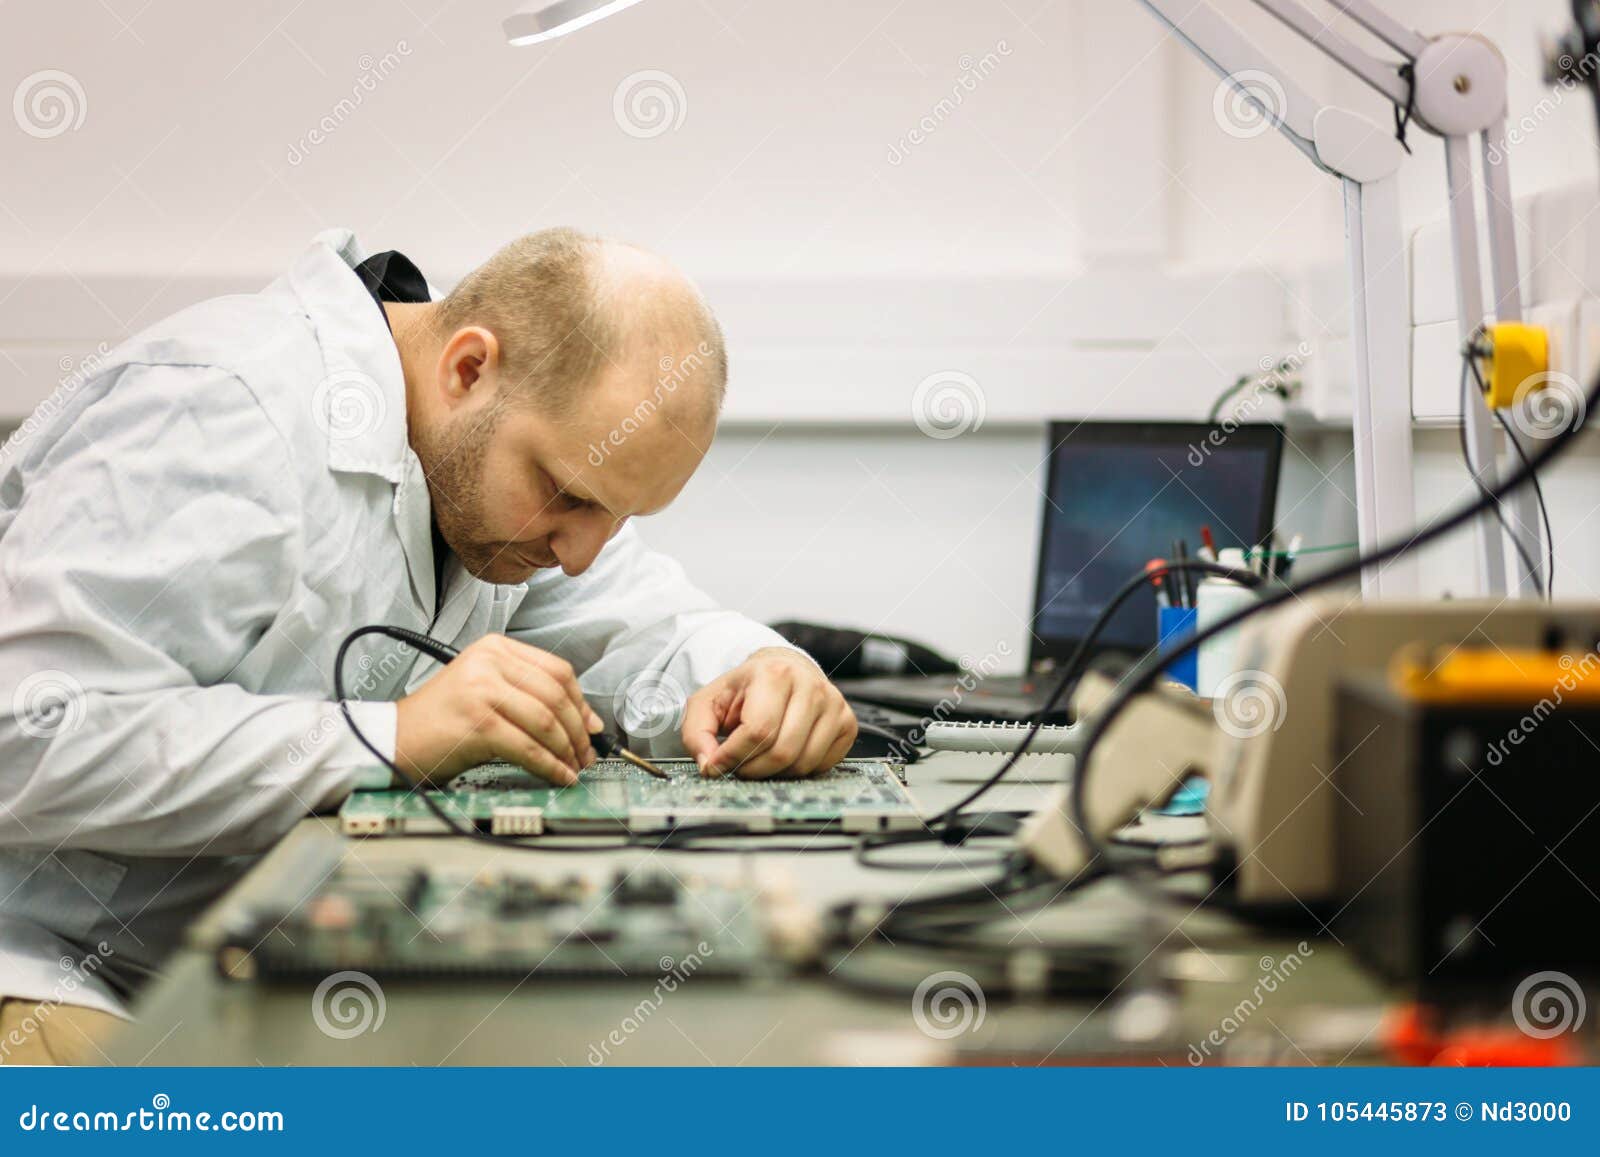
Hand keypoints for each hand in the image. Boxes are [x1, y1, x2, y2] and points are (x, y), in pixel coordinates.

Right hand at [394, 635, 601, 786]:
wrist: (392, 739)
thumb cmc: (439, 720)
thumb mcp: (483, 689)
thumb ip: (526, 694)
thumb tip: (582, 719)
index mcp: (494, 648)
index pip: (557, 670)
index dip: (581, 702)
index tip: (591, 725)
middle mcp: (489, 662)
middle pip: (556, 695)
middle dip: (579, 730)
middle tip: (587, 753)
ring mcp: (482, 690)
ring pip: (546, 722)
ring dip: (567, 750)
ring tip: (574, 767)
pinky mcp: (478, 722)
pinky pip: (528, 747)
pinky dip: (549, 766)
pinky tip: (558, 776)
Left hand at [681, 648, 857, 778]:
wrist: (782, 669)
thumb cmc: (746, 689)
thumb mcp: (708, 702)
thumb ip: (697, 733)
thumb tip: (709, 765)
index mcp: (775, 674)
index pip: (758, 732)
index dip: (733, 757)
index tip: (718, 764)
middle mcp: (810, 686)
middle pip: (782, 752)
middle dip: (754, 770)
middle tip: (740, 766)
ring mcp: (834, 704)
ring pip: (803, 763)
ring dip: (776, 773)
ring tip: (761, 758)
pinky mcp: (848, 723)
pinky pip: (822, 765)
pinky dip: (799, 770)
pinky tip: (786, 753)